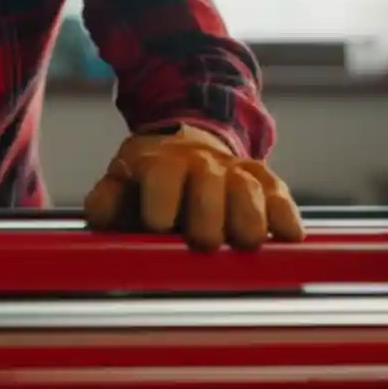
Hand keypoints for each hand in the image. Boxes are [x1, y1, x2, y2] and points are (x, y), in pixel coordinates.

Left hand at [83, 124, 304, 250]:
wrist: (188, 144)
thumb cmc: (148, 179)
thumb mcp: (119, 183)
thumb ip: (105, 202)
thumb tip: (101, 220)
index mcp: (161, 163)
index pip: (162, 178)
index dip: (161, 204)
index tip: (158, 227)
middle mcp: (202, 165)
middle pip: (211, 189)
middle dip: (207, 220)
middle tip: (203, 243)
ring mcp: (237, 173)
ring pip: (250, 193)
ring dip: (248, 222)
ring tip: (243, 244)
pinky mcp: (266, 182)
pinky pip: (282, 198)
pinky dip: (286, 219)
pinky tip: (286, 238)